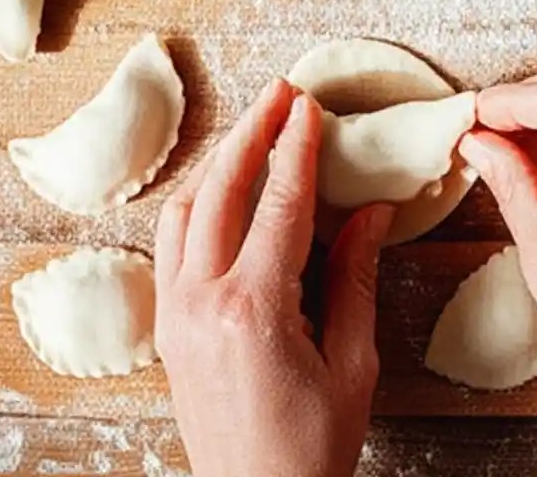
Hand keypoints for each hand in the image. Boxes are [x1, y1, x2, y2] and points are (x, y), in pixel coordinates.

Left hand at [154, 78, 394, 476]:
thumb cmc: (310, 448)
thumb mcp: (351, 364)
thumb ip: (354, 278)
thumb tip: (369, 213)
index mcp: (253, 309)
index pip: (279, 205)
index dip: (297, 148)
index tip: (308, 107)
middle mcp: (201, 302)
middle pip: (220, 192)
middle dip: (251, 134)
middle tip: (279, 94)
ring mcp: (174, 315)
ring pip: (183, 212)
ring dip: (216, 164)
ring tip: (251, 132)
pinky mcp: (167, 329)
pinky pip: (170, 246)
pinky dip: (194, 206)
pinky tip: (217, 193)